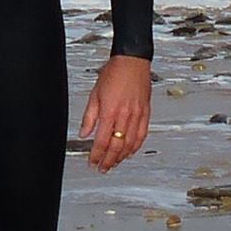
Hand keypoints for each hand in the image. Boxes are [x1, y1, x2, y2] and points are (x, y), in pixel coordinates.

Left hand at [79, 56, 150, 172]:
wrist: (132, 61)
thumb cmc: (113, 73)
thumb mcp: (94, 94)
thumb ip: (89, 117)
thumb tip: (84, 133)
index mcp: (109, 111)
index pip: (101, 141)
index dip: (96, 155)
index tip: (92, 162)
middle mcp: (125, 115)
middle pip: (116, 146)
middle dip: (108, 160)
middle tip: (102, 168)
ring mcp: (137, 115)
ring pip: (130, 143)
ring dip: (122, 157)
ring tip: (114, 164)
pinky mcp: (146, 113)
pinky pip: (142, 135)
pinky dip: (136, 146)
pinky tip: (130, 152)